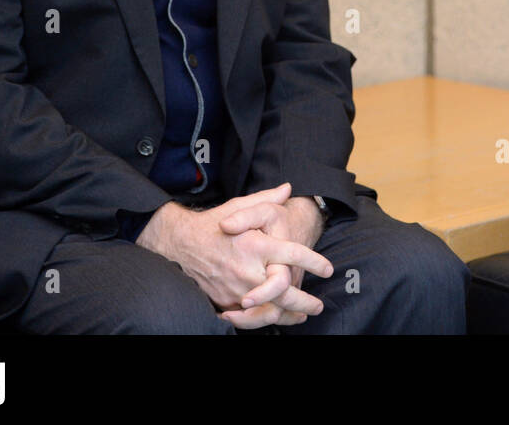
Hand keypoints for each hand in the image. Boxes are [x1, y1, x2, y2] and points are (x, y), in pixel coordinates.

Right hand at [216, 195, 330, 328]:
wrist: (180, 243)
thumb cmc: (212, 224)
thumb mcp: (239, 205)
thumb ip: (266, 199)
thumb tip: (288, 188)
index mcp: (255, 244)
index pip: (292, 254)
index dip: (313, 261)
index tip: (328, 268)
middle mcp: (247, 269)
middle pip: (283, 291)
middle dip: (304, 301)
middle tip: (318, 306)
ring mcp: (236, 288)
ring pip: (268, 309)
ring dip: (288, 315)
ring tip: (302, 315)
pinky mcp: (225, 300)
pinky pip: (249, 316)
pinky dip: (265, 319)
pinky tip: (278, 317)